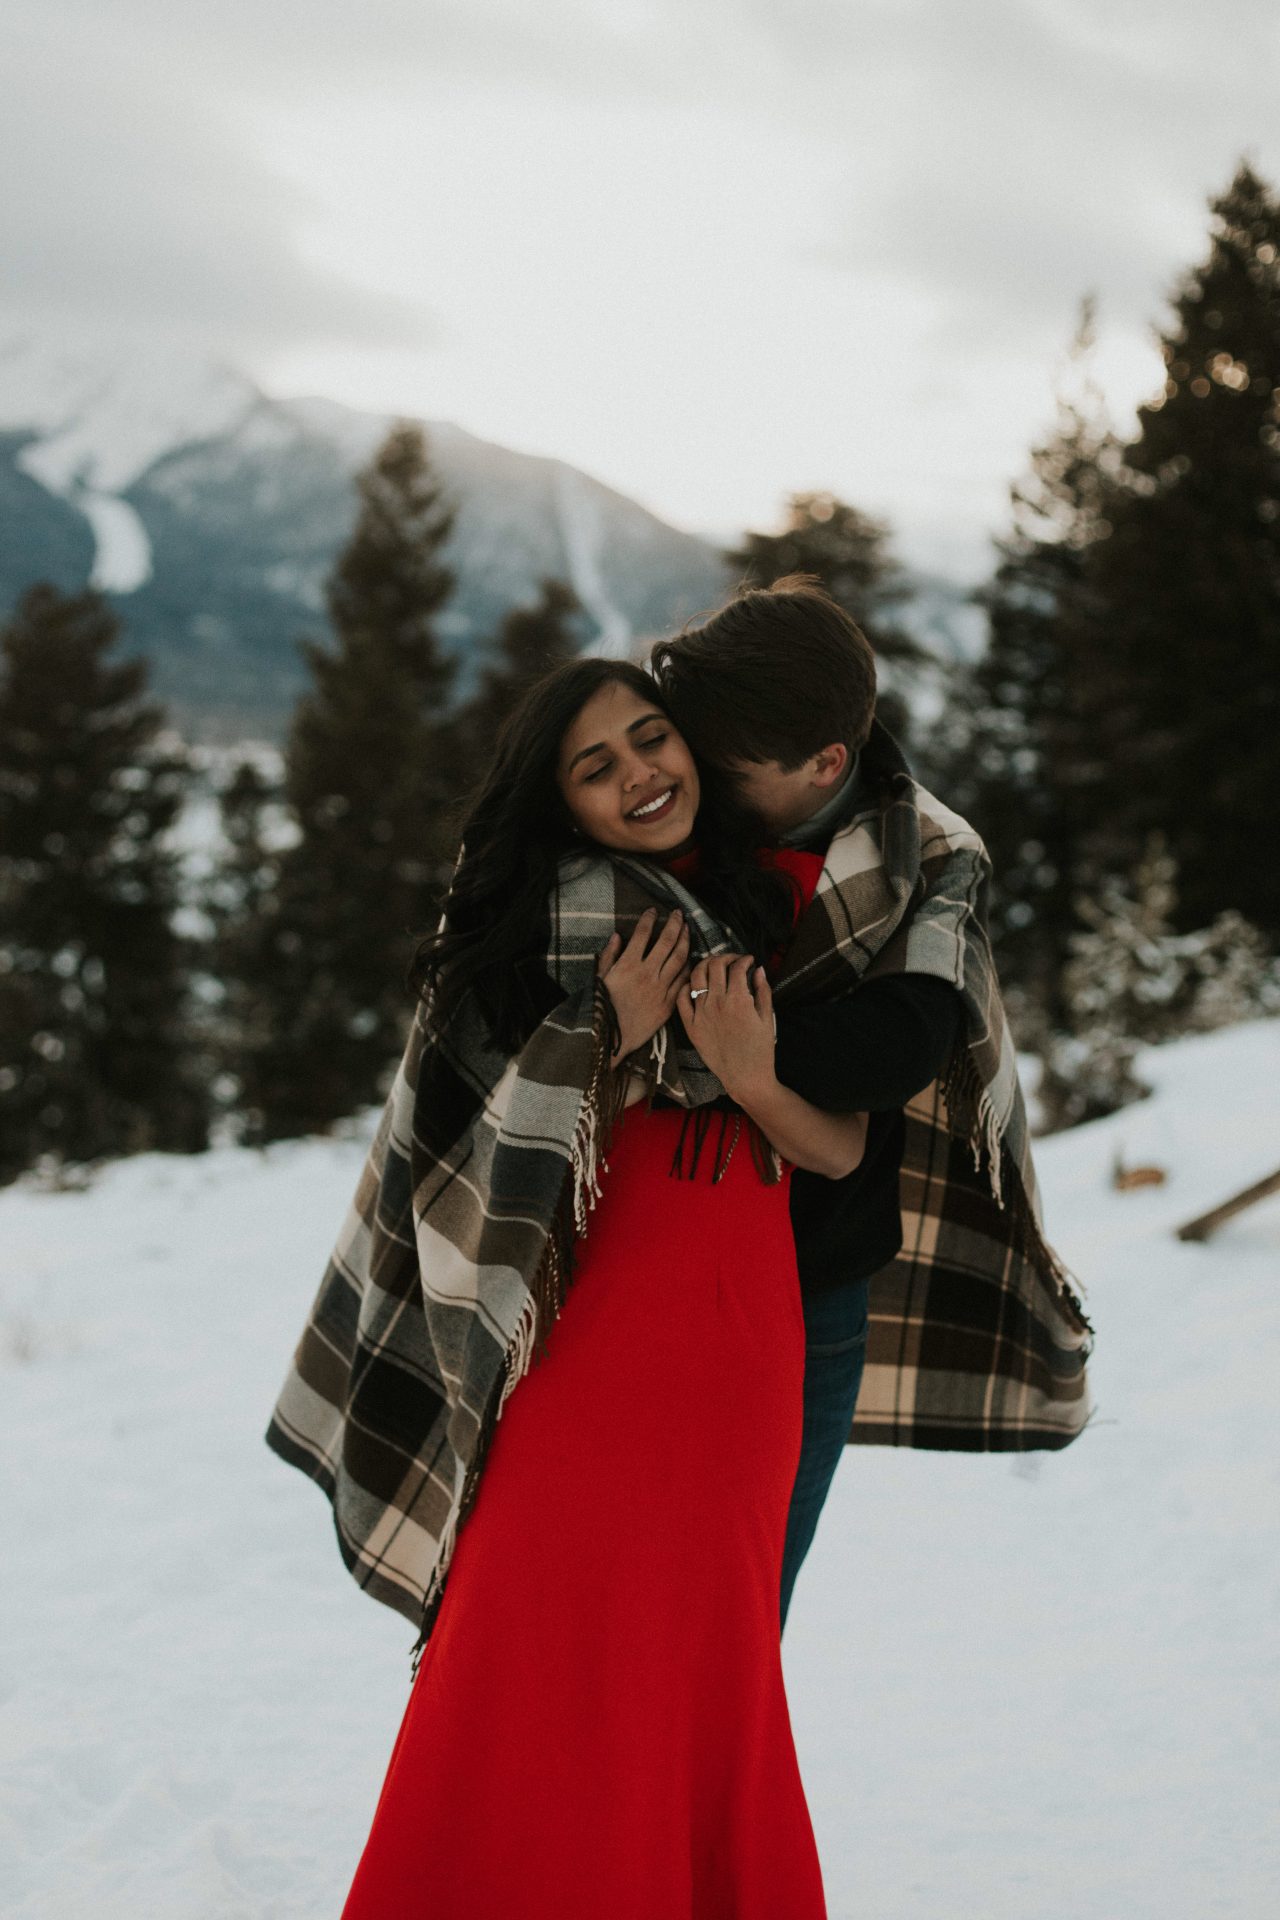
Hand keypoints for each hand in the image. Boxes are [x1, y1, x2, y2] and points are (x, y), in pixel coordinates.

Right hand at [597, 908, 690, 1061]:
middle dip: (674, 924)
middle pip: (667, 942)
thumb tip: (617, 936)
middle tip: (678, 914)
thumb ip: (608, 956)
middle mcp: (647, 974)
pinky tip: (690, 958)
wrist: (612, 1040)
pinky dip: (689, 967)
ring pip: (680, 958)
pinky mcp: (669, 1004)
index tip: (653, 910)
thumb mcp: (599, 979)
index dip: (649, 919)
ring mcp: (660, 989)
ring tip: (687, 930)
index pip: (642, 934)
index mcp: (627, 966)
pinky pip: (683, 980)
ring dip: (685, 941)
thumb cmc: (602, 1008)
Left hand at [676, 953, 775, 1100]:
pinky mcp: (690, 1026)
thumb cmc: (760, 1049)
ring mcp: (701, 1014)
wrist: (745, 1076)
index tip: (749, 960)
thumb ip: (763, 991)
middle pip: (715, 965)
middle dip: (726, 957)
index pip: (737, 967)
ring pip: (696, 976)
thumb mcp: (768, 1018)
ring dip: (705, 965)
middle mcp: (717, 1003)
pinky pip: (681, 999)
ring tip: (713, 967)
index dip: (745, 959)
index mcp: (739, 1000)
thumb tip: (759, 969)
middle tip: (732, 960)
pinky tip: (695, 984)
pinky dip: (686, 986)